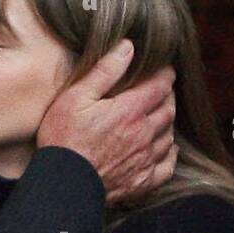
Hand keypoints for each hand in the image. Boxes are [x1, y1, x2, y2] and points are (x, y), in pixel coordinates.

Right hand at [35, 40, 176, 204]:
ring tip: (160, 116)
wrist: (63, 185)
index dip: (165, 74)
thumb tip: (128, 47)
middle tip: (162, 91)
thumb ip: (104, 71)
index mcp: (130, 110)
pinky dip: (169, 154)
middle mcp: (144, 134)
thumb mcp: (76, 97)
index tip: (166, 69)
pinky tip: (164, 149)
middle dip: (168, 96)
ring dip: (167, 123)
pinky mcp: (143, 182)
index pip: (160, 86)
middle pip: (168, 110)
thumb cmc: (64, 139)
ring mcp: (146, 159)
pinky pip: (167, 166)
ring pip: (169, 136)